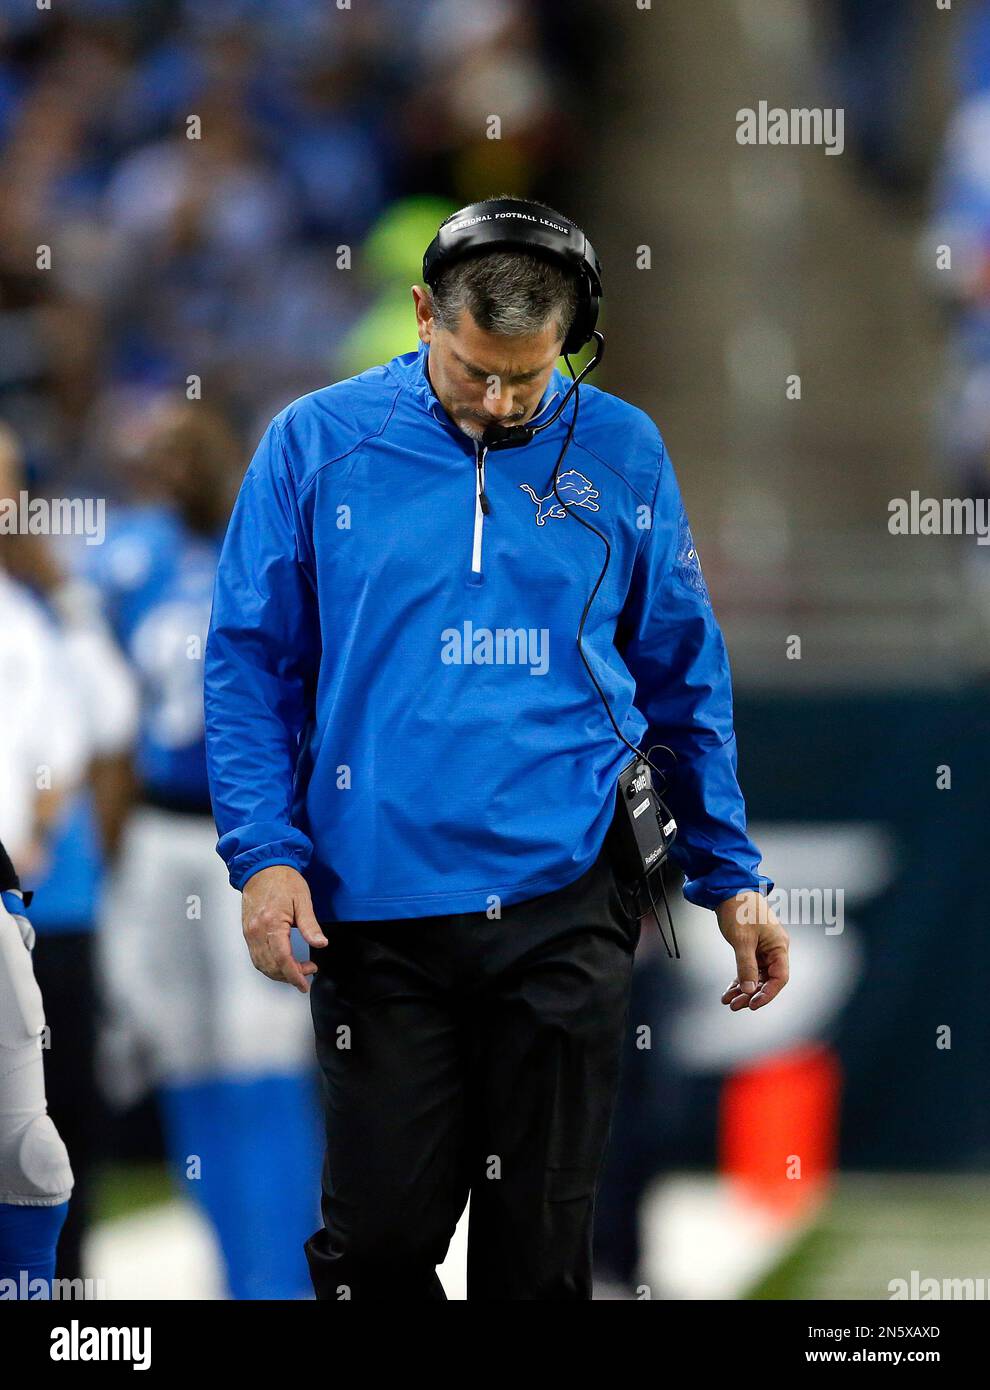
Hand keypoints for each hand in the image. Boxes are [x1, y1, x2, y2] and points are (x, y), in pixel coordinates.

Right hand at [241, 865, 327, 992]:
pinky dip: (268, 965)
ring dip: (278, 973)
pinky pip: (256, 956)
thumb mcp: (303, 900)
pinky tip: (281, 963)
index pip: (282, 959)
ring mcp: (250, 932)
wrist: (263, 867)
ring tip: (296, 970)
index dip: (294, 975)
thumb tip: (320, 943)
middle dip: (289, 976)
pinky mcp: (248, 931)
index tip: (304, 984)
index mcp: (271, 923)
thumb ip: (310, 925)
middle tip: (307, 973)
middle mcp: (257, 931)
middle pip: (271, 966)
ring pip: (261, 964)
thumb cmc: (283, 879)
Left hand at [716, 891, 788, 1011]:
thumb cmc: (740, 910)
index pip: (779, 978)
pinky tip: (729, 991)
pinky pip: (749, 969)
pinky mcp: (752, 948)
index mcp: (779, 946)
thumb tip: (749, 990)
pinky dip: (739, 980)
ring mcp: (763, 949)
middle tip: (735, 1006)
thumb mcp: (742, 941)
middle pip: (767, 980)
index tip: (753, 1004)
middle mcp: (774, 949)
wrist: (728, 890)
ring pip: (757, 977)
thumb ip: (746, 966)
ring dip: (744, 990)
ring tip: (729, 1001)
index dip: (768, 994)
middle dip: (752, 994)